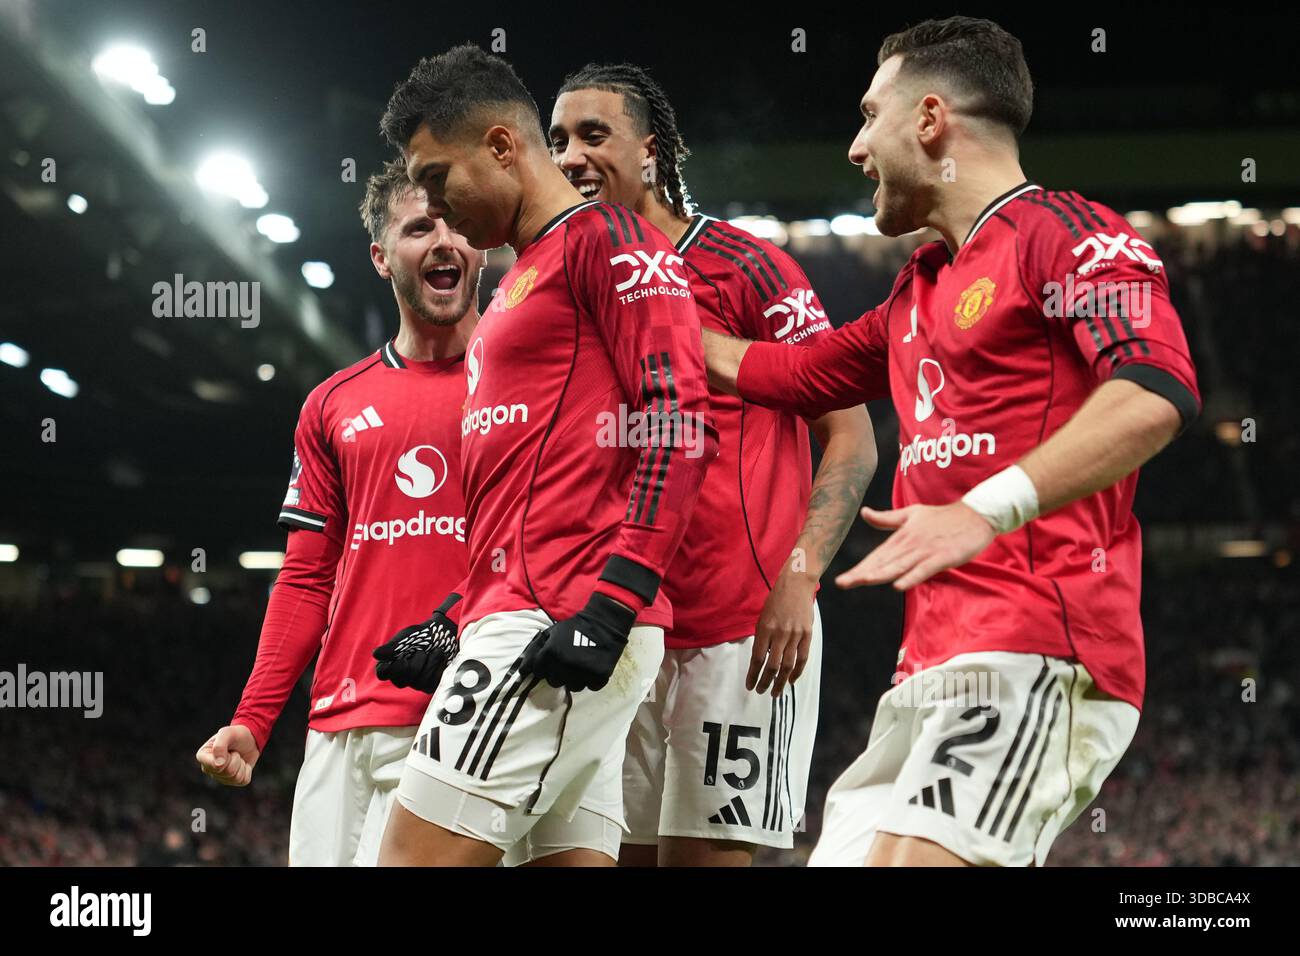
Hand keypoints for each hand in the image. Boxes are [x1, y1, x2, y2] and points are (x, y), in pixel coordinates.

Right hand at [196, 724, 260, 786]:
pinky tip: (243, 763)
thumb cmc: (235, 734)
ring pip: (236, 778)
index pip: (215, 766)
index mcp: (203, 756)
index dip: (227, 758)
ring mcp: (220, 776)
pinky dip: (247, 770)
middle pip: (228, 773)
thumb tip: (218, 765)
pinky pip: (243, 781)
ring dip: (242, 765)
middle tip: (234, 752)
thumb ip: (219, 746)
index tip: (228, 750)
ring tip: (238, 756)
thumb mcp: (227, 733)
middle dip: (236, 760)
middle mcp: (209, 769)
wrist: (250, 738)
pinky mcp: (232, 781)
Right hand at [373, 593, 461, 692]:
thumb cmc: (422, 635)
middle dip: (415, 663)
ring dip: (430, 663)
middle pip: (402, 681)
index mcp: (391, 664)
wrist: (445, 634)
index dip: (391, 669)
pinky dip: (438, 666)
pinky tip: (440, 658)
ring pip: (419, 683)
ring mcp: (416, 683)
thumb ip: (393, 647)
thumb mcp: (407, 637)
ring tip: (435, 651)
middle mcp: (402, 677)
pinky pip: (433, 683)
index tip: (402, 659)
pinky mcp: (431, 685)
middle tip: (422, 651)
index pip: (382, 674)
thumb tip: (376, 654)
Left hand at [519, 593, 634, 691]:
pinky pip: (590, 687)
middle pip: (554, 682)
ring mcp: (582, 672)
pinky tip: (591, 667)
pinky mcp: (599, 676)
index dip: (543, 667)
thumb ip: (535, 650)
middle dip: (557, 673)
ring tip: (580, 665)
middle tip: (567, 662)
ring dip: (574, 678)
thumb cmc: (574, 628)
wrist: (603, 623)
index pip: (538, 672)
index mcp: (550, 653)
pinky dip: (591, 679)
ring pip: (572, 687)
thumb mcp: (551, 633)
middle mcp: (564, 665)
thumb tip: (522, 670)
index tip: (551, 662)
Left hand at [750, 569, 816, 696]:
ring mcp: (795, 634)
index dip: (753, 675)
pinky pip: (802, 658)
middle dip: (765, 682)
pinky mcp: (807, 634)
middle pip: (772, 665)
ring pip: (787, 665)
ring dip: (780, 682)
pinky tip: (791, 680)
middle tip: (761, 691)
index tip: (749, 685)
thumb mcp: (762, 617)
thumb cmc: (776, 600)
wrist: (795, 584)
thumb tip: (761, 660)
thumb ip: (762, 638)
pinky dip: (797, 671)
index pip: (757, 658)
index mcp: (765, 628)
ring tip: (775, 692)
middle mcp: (780, 633)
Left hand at [836, 502, 996, 590]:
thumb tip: (864, 513)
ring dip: (880, 574)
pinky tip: (898, 586)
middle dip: (862, 573)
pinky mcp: (942, 557)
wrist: (975, 514)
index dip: (859, 568)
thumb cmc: (942, 516)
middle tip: (842, 583)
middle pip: (883, 562)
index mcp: (901, 537)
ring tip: (862, 581)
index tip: (841, 580)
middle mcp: (910, 544)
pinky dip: (911, 577)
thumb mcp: (911, 514)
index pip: (876, 556)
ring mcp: (926, 551)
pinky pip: (924, 570)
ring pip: (899, 565)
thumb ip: (886, 518)